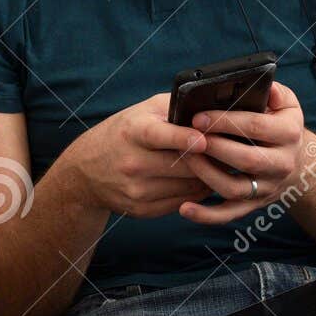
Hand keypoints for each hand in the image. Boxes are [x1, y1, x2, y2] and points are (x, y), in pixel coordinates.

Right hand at [68, 93, 215, 217]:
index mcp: (133, 132)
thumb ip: (174, 106)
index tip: (203, 140)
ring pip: (188, 186)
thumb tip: (210, 109)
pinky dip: (195, 191)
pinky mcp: (142, 209)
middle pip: (182, 165)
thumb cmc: (122, 134)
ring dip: (207, 176)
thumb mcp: (141, 111)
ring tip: (217, 164)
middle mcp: (133, 163)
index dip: (182, 138)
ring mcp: (137, 190)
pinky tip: (199, 180)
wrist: (86, 172)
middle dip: (209, 159)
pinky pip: (182, 201)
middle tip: (229, 151)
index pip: (159, 136)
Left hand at [177, 81, 305, 224]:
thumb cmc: (282, 125)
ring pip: (234, 188)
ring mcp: (268, 188)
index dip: (226, 121)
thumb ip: (275, 91)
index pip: (256, 126)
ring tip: (186, 159)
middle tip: (188, 136)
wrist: (298, 162)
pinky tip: (184, 208)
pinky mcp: (255, 205)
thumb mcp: (287, 103)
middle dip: (214, 147)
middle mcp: (282, 164)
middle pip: (245, 159)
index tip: (199, 116)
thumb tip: (264, 86)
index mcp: (289, 134)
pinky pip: (230, 214)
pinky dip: (206, 215)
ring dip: (206, 175)